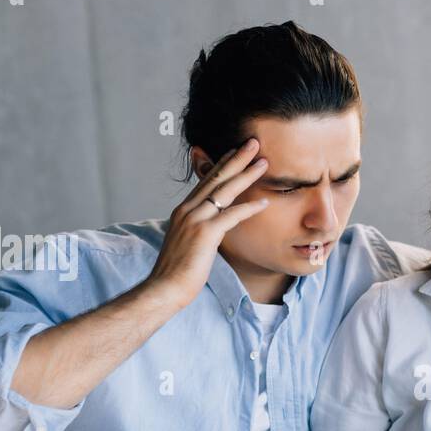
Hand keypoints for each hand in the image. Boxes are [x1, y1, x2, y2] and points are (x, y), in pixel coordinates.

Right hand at [145, 136, 271, 309]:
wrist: (165, 287)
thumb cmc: (177, 272)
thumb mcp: (187, 244)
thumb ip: (197, 231)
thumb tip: (207, 231)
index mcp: (183, 210)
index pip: (206, 181)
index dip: (222, 164)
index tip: (236, 151)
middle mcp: (188, 209)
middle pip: (216, 178)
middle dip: (236, 158)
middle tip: (253, 142)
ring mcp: (195, 219)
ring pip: (225, 191)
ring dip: (246, 175)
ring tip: (264, 162)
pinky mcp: (205, 233)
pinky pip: (232, 215)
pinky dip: (250, 208)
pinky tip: (266, 202)